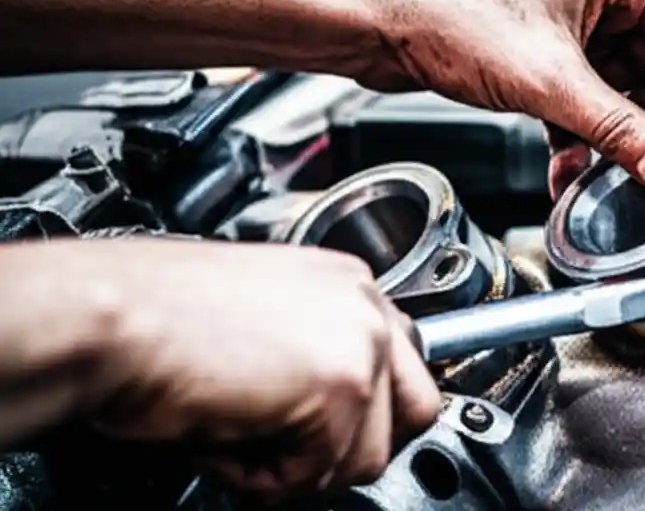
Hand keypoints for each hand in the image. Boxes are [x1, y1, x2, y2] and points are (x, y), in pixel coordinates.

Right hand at [82, 239, 439, 499]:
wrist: (110, 316)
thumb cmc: (152, 317)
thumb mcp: (258, 321)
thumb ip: (312, 350)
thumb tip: (336, 407)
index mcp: (347, 283)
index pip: (404, 364)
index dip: (365, 415)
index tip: (325, 433)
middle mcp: (364, 304)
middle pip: (416, 411)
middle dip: (353, 449)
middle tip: (290, 456)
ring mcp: (360, 343)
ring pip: (370, 456)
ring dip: (300, 469)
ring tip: (238, 439)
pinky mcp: (341, 388)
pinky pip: (320, 472)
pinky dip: (264, 479)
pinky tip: (223, 439)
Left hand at [343, 0, 644, 197]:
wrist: (374, 17)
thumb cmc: (449, 14)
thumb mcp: (549, 84)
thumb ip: (616, 129)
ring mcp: (565, 18)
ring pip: (617, 82)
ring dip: (614, 131)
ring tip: (611, 175)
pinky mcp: (536, 47)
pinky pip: (579, 92)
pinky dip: (578, 130)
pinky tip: (570, 169)